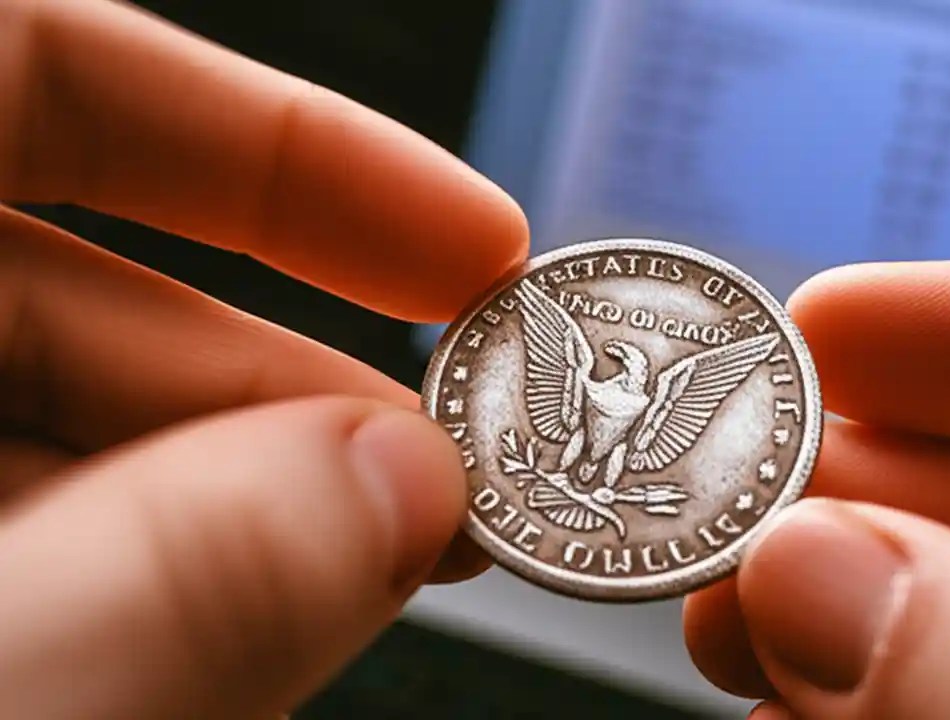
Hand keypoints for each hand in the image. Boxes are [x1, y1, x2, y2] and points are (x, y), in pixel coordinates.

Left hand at [0, 1, 525, 717]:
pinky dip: (140, 575)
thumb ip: (168, 577)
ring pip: (41, 423)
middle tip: (451, 482)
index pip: (31, 61)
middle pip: (59, 269)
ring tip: (381, 572)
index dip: (274, 136)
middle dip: (286, 376)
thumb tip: (393, 485)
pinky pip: (10, 533)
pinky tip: (246, 631)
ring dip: (239, 498)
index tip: (470, 241)